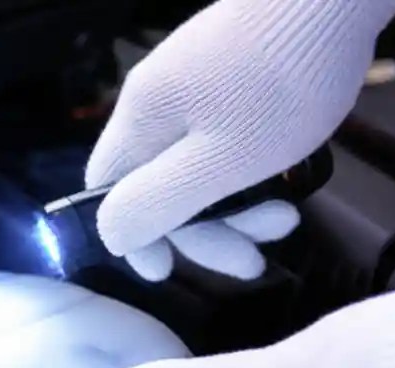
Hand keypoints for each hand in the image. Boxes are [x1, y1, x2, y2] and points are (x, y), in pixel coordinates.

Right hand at [86, 0, 394, 280]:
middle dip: (205, 229)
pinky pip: (226, 134)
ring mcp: (198, 78)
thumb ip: (157, 203)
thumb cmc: (282, 81)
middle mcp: (160, 95)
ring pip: (199, 161)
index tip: (168, 272)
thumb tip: (111, 235)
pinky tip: (286, 172)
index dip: (133, 237)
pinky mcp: (234, 67)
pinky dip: (251, 166)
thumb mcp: (219, 162)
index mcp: (142, 117)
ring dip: (237, 203)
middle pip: (159, 181)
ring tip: (287, 218)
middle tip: (256, 256)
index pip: (107, 191)